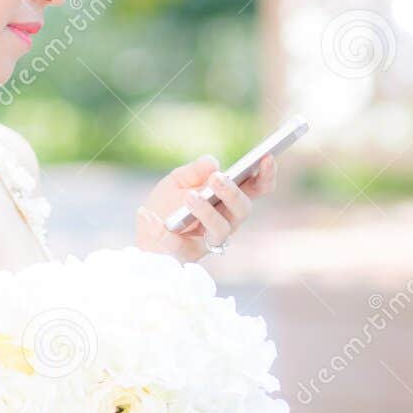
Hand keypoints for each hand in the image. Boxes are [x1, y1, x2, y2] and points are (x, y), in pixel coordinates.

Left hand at [135, 153, 278, 262]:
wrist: (144, 235)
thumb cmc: (167, 206)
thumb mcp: (177, 181)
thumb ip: (194, 171)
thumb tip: (213, 163)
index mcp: (228, 200)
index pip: (256, 188)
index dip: (266, 175)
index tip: (267, 157)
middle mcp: (227, 221)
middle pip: (243, 209)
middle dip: (232, 193)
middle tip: (217, 179)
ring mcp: (210, 240)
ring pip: (221, 228)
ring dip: (206, 211)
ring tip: (190, 196)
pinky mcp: (188, 255)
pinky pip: (180, 246)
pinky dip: (164, 232)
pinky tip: (147, 215)